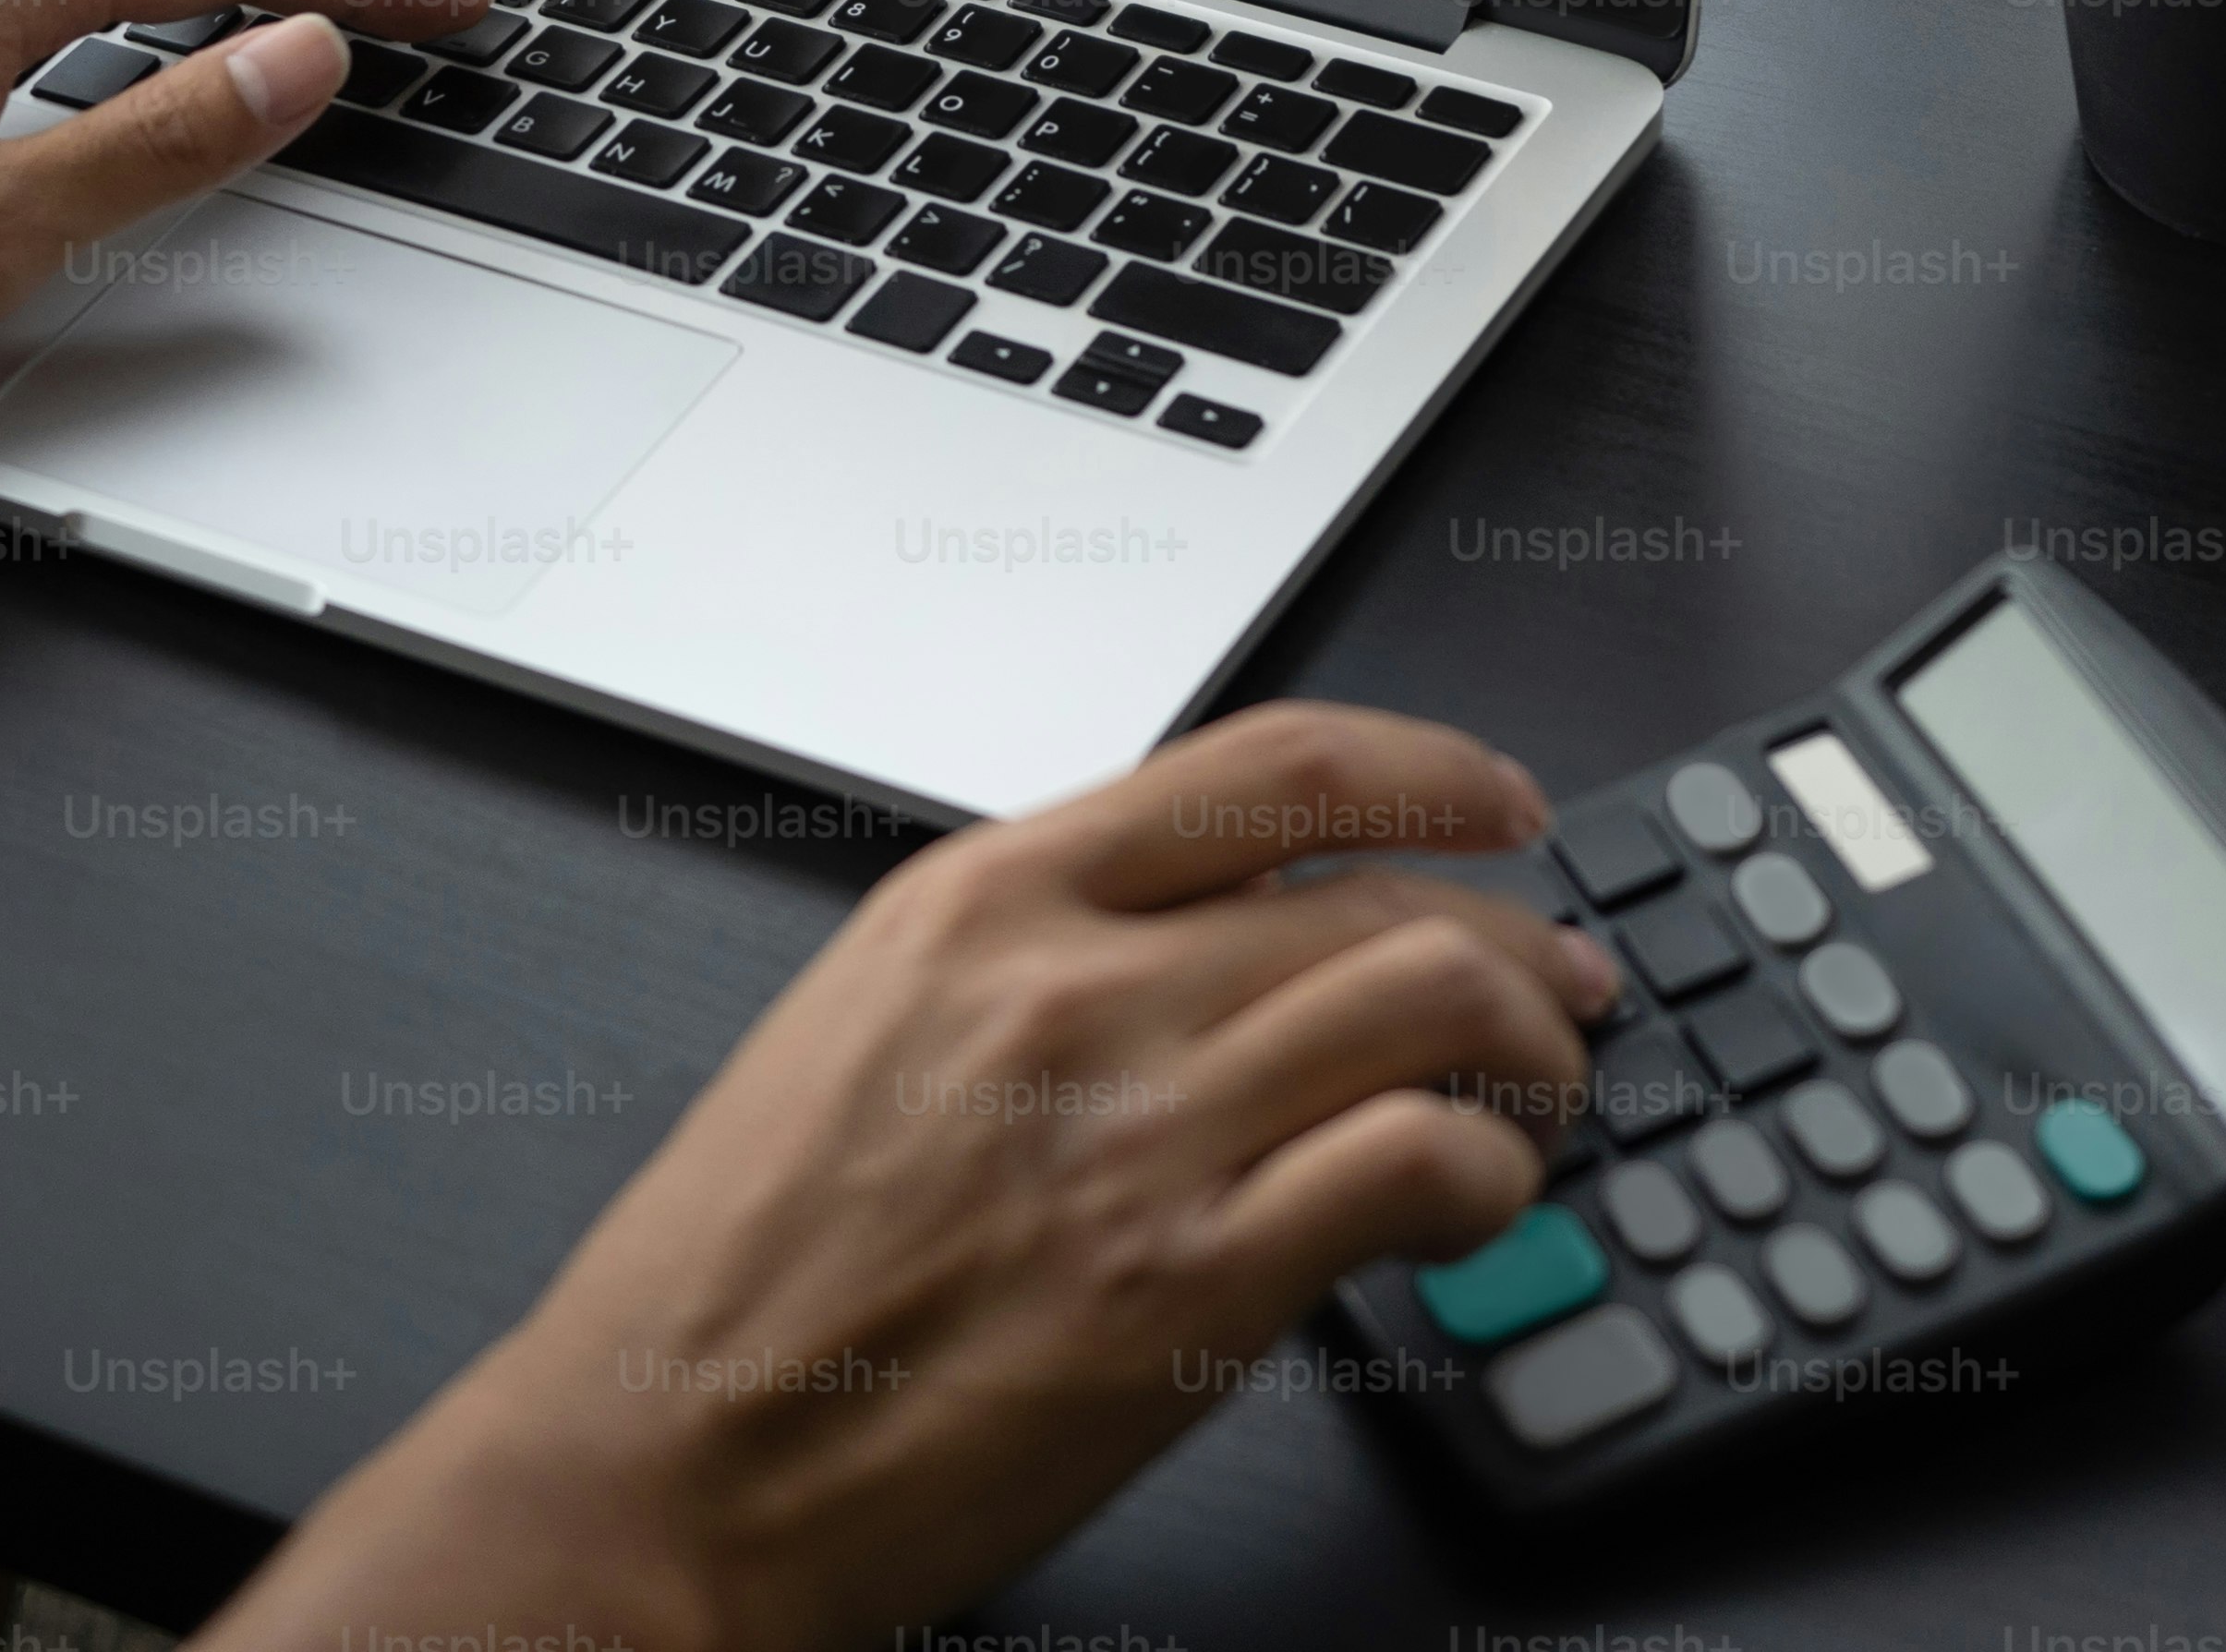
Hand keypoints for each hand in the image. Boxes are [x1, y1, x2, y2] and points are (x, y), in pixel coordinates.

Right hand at [196, 704, 1620, 1651]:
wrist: (664, 1460)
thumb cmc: (739, 1284)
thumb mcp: (866, 1029)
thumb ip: (1034, 960)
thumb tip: (1211, 950)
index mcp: (985, 897)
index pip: (1276, 764)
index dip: (1431, 769)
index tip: (1499, 800)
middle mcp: (1075, 982)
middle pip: (1383, 891)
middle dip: (1513, 939)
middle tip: (1562, 993)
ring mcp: (1140, 1125)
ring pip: (1436, 998)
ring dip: (1531, 1048)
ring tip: (1542, 1104)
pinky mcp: (1193, 1280)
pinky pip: (1424, 1161)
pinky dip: (1494, 1175)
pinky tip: (1478, 1209)